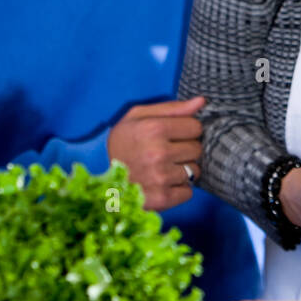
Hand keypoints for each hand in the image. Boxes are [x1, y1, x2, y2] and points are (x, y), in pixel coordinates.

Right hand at [107, 95, 204, 209]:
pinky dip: (178, 189)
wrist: (98, 177)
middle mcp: (158, 153)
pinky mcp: (161, 199)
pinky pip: (188, 192)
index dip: (186, 130)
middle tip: (165, 153)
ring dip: (182, 170)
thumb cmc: (122, 142)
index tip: (172, 135)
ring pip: (194, 171)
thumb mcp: (138, 116)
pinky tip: (161, 183)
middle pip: (197, 149)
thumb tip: (202, 101)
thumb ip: (172, 108)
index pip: (196, 127)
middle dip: (185, 150)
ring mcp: (160, 178)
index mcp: (154, 129)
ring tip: (162, 168)